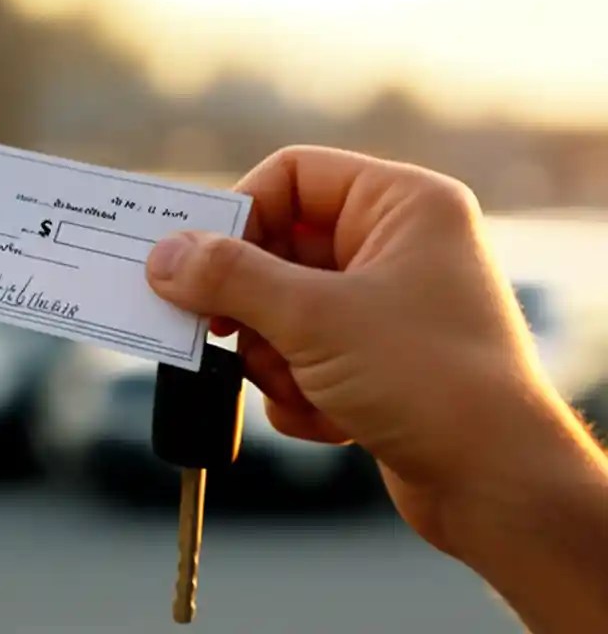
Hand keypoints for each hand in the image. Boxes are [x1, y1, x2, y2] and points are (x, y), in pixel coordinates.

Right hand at [146, 146, 606, 632]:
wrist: (496, 485)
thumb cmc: (429, 381)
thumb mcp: (313, 319)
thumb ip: (229, 278)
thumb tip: (164, 256)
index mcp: (402, 205)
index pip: (293, 175)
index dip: (240, 214)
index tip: (198, 263)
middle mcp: (397, 246)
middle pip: (278, 250)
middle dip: (253, 308)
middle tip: (226, 334)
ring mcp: (386, 307)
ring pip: (282, 311)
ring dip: (276, 359)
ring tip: (305, 388)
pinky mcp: (375, 362)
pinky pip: (303, 357)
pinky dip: (300, 391)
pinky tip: (330, 418)